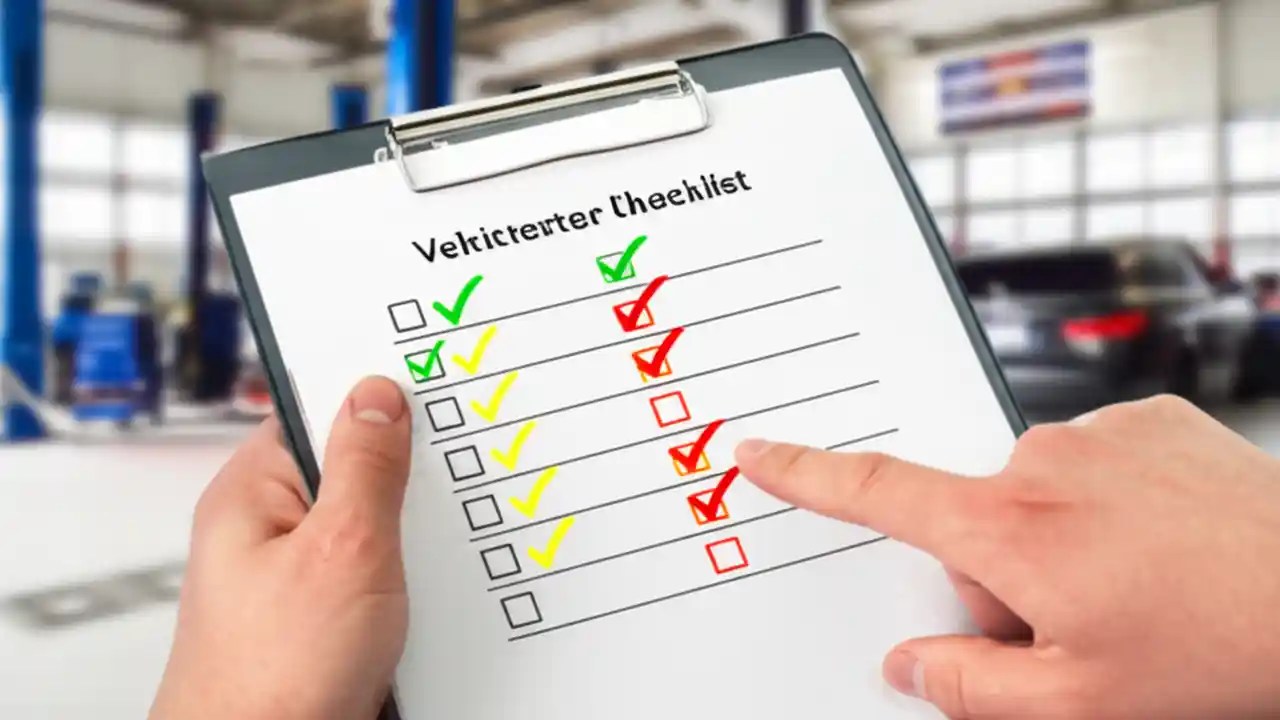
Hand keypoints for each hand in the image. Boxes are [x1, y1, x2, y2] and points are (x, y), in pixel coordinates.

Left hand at [150, 377, 411, 719]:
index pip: (316, 410)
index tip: (426, 386)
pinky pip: (377, 578)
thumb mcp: (342, 549)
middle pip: (353, 469)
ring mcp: (298, 579)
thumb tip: (376, 397)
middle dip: (404, 479)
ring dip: (412, 540)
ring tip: (432, 558)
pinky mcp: (324, 621)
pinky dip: (408, 583)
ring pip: (373, 529)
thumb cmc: (270, 680)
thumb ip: (364, 467)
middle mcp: (269, 531)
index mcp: (254, 494)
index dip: (371, 395)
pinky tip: (429, 597)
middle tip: (442, 488)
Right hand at [735, 395, 1279, 719]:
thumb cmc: (1222, 643)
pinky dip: (1108, 507)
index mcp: (1009, 527)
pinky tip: (1161, 546)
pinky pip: (1090, 465)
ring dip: (1060, 544)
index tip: (759, 451)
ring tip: (1137, 586)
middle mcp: (1043, 461)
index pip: (876, 493)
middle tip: (1078, 624)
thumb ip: (966, 685)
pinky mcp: (1147, 417)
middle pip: (971, 525)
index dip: (805, 474)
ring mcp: (1099, 432)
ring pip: (1034, 499)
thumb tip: (908, 663)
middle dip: (1003, 578)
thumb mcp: (1077, 701)